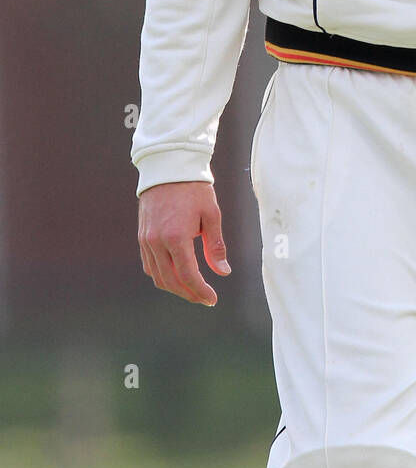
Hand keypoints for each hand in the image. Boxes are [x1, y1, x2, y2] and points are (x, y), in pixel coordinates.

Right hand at [138, 181, 230, 305]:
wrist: (169, 168)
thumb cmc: (194, 189)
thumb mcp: (211, 215)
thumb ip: (215, 246)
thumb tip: (223, 272)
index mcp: (176, 237)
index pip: (188, 276)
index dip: (201, 291)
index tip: (212, 299)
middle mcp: (157, 242)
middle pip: (170, 281)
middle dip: (188, 293)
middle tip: (204, 297)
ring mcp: (146, 240)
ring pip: (157, 276)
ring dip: (175, 287)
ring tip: (192, 288)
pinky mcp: (142, 236)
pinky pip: (149, 265)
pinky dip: (162, 275)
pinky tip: (175, 274)